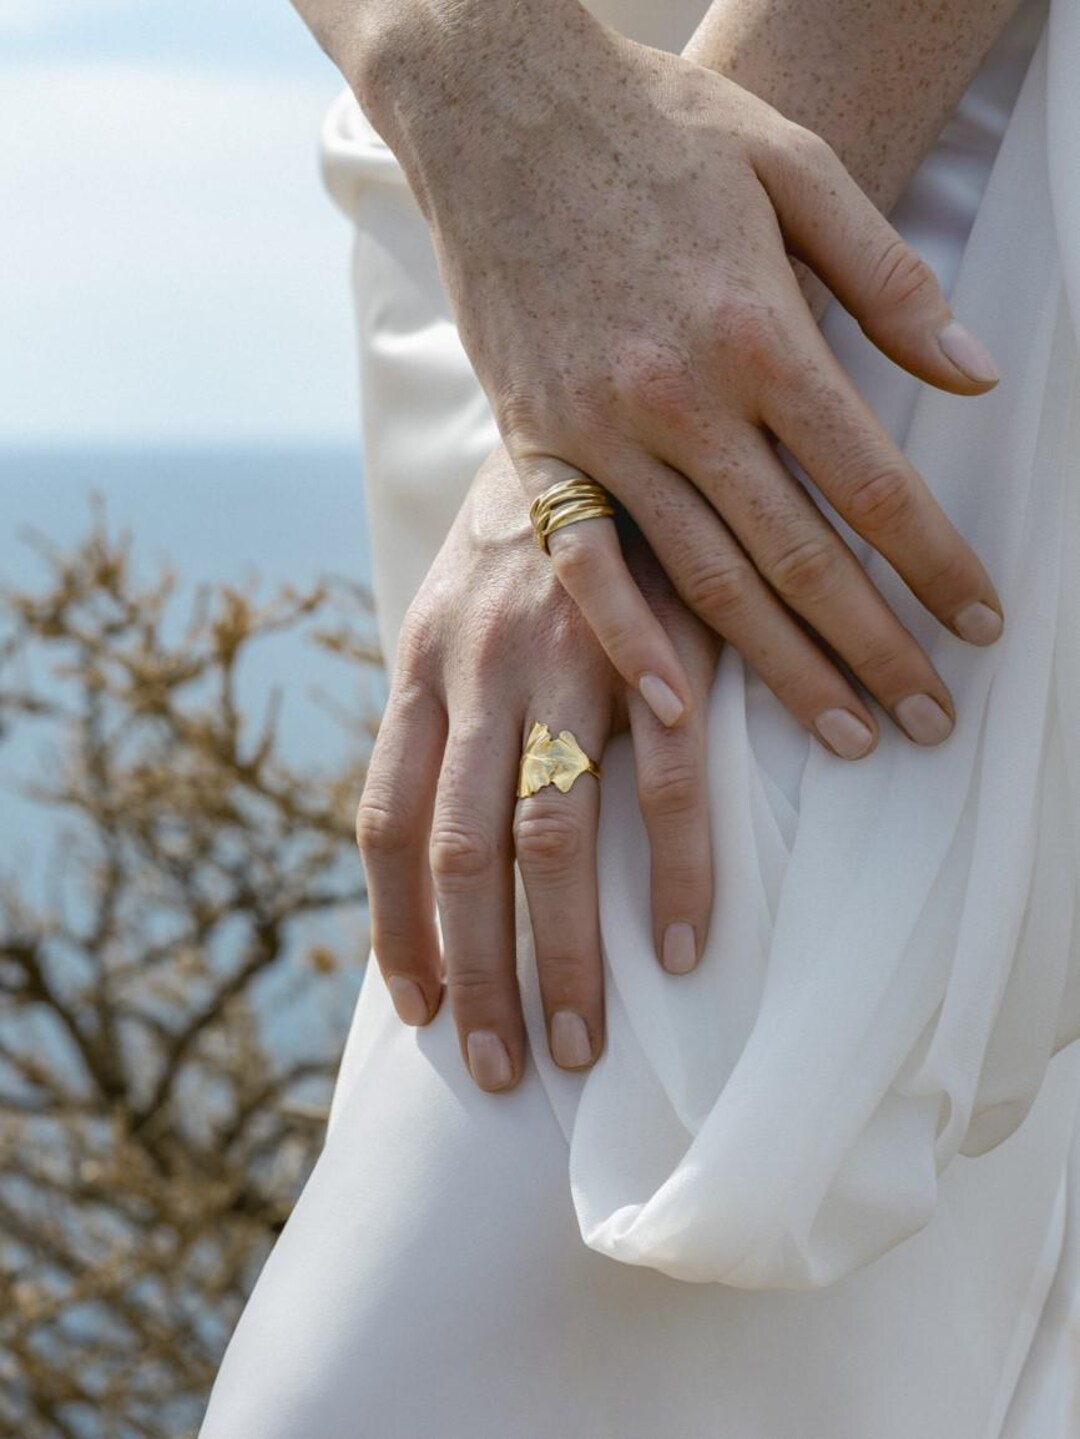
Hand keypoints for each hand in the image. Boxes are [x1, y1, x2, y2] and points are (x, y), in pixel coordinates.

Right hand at [351, 0, 1003, 757]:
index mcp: (759, 332)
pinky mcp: (538, 445)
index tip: (982, 624)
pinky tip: (676, 706)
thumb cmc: (656, 130)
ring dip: (784, 668)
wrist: (499, 112)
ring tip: (846, 732)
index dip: (937, 563)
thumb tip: (971, 377)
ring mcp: (603, 433)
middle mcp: (683, 401)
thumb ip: (888, 280)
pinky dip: (629, 639)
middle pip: (802, 557)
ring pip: (707, 581)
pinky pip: (587, 563)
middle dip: (878, 648)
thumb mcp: (794, 170)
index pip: (873, 483)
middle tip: (933, 719)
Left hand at [355, 446, 719, 1091]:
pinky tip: (687, 949)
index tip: (421, 1009)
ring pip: (549, 838)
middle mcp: (477, 674)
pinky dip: (674, 876)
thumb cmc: (530, 525)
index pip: (385, 824)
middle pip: (459, 856)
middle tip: (499, 1070)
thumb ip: (443, 706)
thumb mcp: (455, 606)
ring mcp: (567, 663)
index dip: (396, 929)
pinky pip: (665, 787)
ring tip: (577, 1046)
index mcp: (421, 669)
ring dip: (563, 956)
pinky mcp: (659, 650)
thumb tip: (433, 816)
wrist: (604, 399)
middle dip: (477, 975)